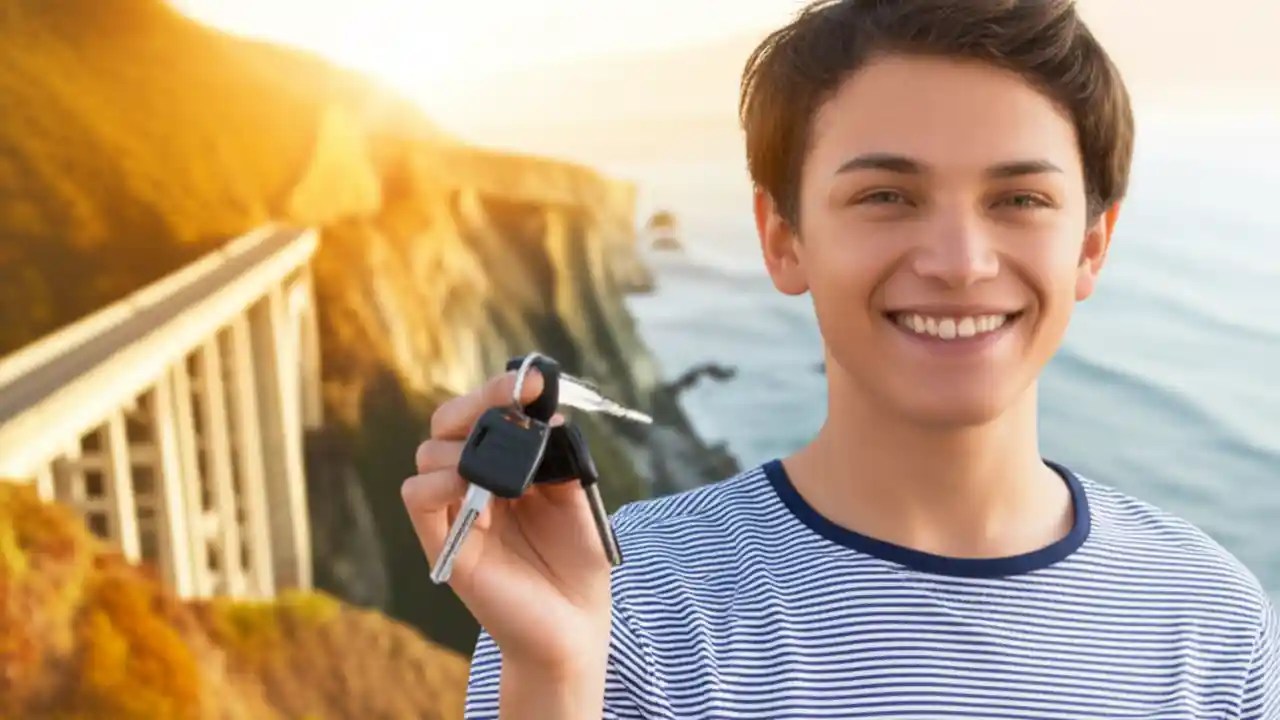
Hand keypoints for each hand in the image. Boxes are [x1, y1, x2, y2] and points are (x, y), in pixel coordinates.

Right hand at [402, 370, 614, 673]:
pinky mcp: (444, 544)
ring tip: (503, 468)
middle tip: (514, 404)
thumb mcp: (577, 497)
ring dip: (464, 446)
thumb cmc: (577, 563)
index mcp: (505, 467)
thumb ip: (558, 455)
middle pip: (447, 423)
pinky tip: (477, 491)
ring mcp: (456, 512)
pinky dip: (439, 482)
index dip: (501, 390)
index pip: (483, 414)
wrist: (576, 626)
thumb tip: (547, 414)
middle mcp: (474, 483)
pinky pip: (417, 498)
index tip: (534, 379)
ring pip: (428, 453)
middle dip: (478, 404)